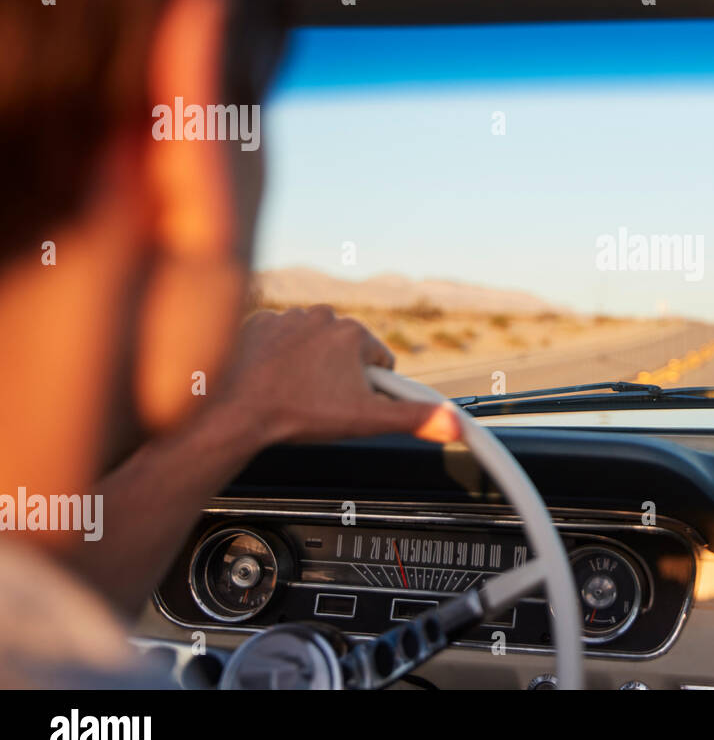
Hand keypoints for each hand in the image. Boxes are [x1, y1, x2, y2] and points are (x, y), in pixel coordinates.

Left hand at [213, 306, 459, 446]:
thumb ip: (413, 418)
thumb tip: (452, 423)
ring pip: (314, 345)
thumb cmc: (297, 413)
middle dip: (341, 376)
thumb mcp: (365, 420)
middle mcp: (322, 316)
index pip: (380, 362)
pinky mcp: (258, 323)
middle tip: (323, 402)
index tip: (351, 402)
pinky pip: (280, 340)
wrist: (234, 410)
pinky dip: (279, 357)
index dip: (371, 388)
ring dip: (310, 366)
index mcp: (353, 333)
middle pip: (347, 352)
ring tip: (296, 392)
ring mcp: (288, 317)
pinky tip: (273, 378)